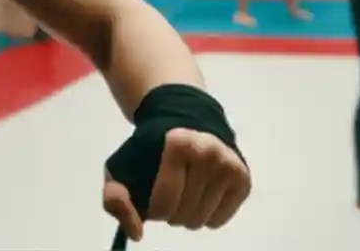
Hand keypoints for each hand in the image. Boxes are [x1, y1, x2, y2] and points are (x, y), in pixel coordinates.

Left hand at [102, 128, 250, 240]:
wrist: (188, 123)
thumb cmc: (151, 151)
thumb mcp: (121, 169)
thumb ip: (116, 201)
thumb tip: (136, 234)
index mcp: (178, 143)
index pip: (161, 204)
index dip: (151, 210)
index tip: (150, 197)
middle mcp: (209, 151)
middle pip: (181, 215)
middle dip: (169, 213)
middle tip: (167, 195)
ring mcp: (229, 165)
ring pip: (200, 221)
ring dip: (186, 216)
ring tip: (182, 195)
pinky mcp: (243, 179)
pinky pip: (218, 221)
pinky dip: (205, 216)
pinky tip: (200, 196)